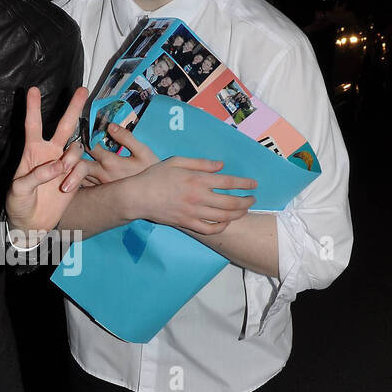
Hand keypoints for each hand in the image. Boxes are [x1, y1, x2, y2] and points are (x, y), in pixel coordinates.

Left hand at [5, 84, 90, 236]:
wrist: (30, 224)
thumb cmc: (18, 203)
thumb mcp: (19, 190)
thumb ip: (36, 176)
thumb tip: (58, 165)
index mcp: (32, 151)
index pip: (33, 125)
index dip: (33, 108)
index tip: (33, 90)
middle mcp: (50, 153)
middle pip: (64, 126)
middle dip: (73, 108)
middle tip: (83, 90)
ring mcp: (63, 165)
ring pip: (76, 148)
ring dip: (71, 157)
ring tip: (62, 171)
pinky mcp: (74, 178)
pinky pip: (81, 168)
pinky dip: (75, 176)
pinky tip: (65, 188)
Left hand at [70, 120, 159, 185]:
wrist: (155, 196)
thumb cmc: (150, 172)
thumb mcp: (142, 152)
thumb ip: (126, 138)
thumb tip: (110, 126)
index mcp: (110, 162)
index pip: (89, 146)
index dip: (86, 137)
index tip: (86, 132)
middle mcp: (101, 175)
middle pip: (79, 163)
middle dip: (76, 154)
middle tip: (77, 147)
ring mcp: (100, 186)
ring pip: (80, 175)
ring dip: (77, 166)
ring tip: (77, 159)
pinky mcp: (101, 194)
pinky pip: (84, 186)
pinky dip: (81, 178)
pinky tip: (83, 172)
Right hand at [128, 157, 256, 234]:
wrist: (137, 196)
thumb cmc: (155, 176)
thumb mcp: (177, 161)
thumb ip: (200, 163)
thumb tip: (221, 166)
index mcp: (197, 179)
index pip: (228, 182)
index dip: (245, 184)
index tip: (254, 184)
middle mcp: (198, 197)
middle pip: (230, 202)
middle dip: (246, 201)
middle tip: (252, 199)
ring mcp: (193, 212)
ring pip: (223, 217)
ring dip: (238, 214)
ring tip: (244, 210)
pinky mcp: (186, 223)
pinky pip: (209, 229)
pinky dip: (221, 227)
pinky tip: (226, 222)